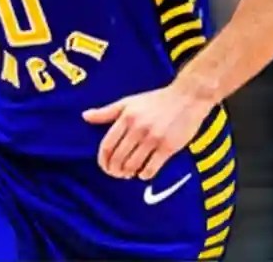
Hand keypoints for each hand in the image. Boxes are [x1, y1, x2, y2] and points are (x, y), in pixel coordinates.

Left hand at [82, 83, 213, 179]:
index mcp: (126, 117)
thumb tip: (84, 116)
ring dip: (129, 173)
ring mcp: (154, 138)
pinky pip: (151, 169)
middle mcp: (138, 128)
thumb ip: (106, 112)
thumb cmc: (156, 100)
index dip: (103, 161)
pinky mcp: (168, 147)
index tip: (105, 167)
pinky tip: (144, 172)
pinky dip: (144, 175)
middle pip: (118, 159)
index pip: (107, 146)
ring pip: (133, 166)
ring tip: (130, 173)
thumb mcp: (129, 102)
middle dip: (115, 171)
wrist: (188, 97)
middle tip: (118, 174)